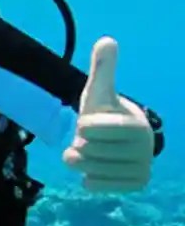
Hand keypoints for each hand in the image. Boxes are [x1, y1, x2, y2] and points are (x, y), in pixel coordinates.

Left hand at [62, 37, 153, 192]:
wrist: (114, 141)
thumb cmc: (104, 114)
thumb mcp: (99, 92)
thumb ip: (103, 69)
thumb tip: (107, 40)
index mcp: (138, 125)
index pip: (95, 129)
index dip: (83, 126)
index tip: (86, 124)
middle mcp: (146, 148)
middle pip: (91, 151)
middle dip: (80, 144)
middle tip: (86, 141)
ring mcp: (143, 168)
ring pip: (92, 169)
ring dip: (80, 162)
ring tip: (83, 154)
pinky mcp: (135, 184)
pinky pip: (98, 186)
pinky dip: (88, 179)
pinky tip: (91, 171)